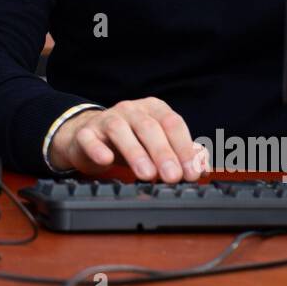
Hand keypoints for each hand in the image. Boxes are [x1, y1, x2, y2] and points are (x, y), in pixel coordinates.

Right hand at [48, 98, 208, 182]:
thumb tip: (201, 166)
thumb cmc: (130, 142)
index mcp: (153, 109)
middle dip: (163, 153)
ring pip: (120, 130)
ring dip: (135, 152)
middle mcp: (131, 110)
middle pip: (149, 127)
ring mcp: (106, 119)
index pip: (173, 124)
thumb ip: (179, 153)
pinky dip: (98, 149)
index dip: (184, 148)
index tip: (191, 172)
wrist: (89, 138)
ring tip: (146, 175)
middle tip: (172, 176)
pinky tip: (106, 160)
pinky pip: (90, 138)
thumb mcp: (157, 145)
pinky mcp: (85, 133)